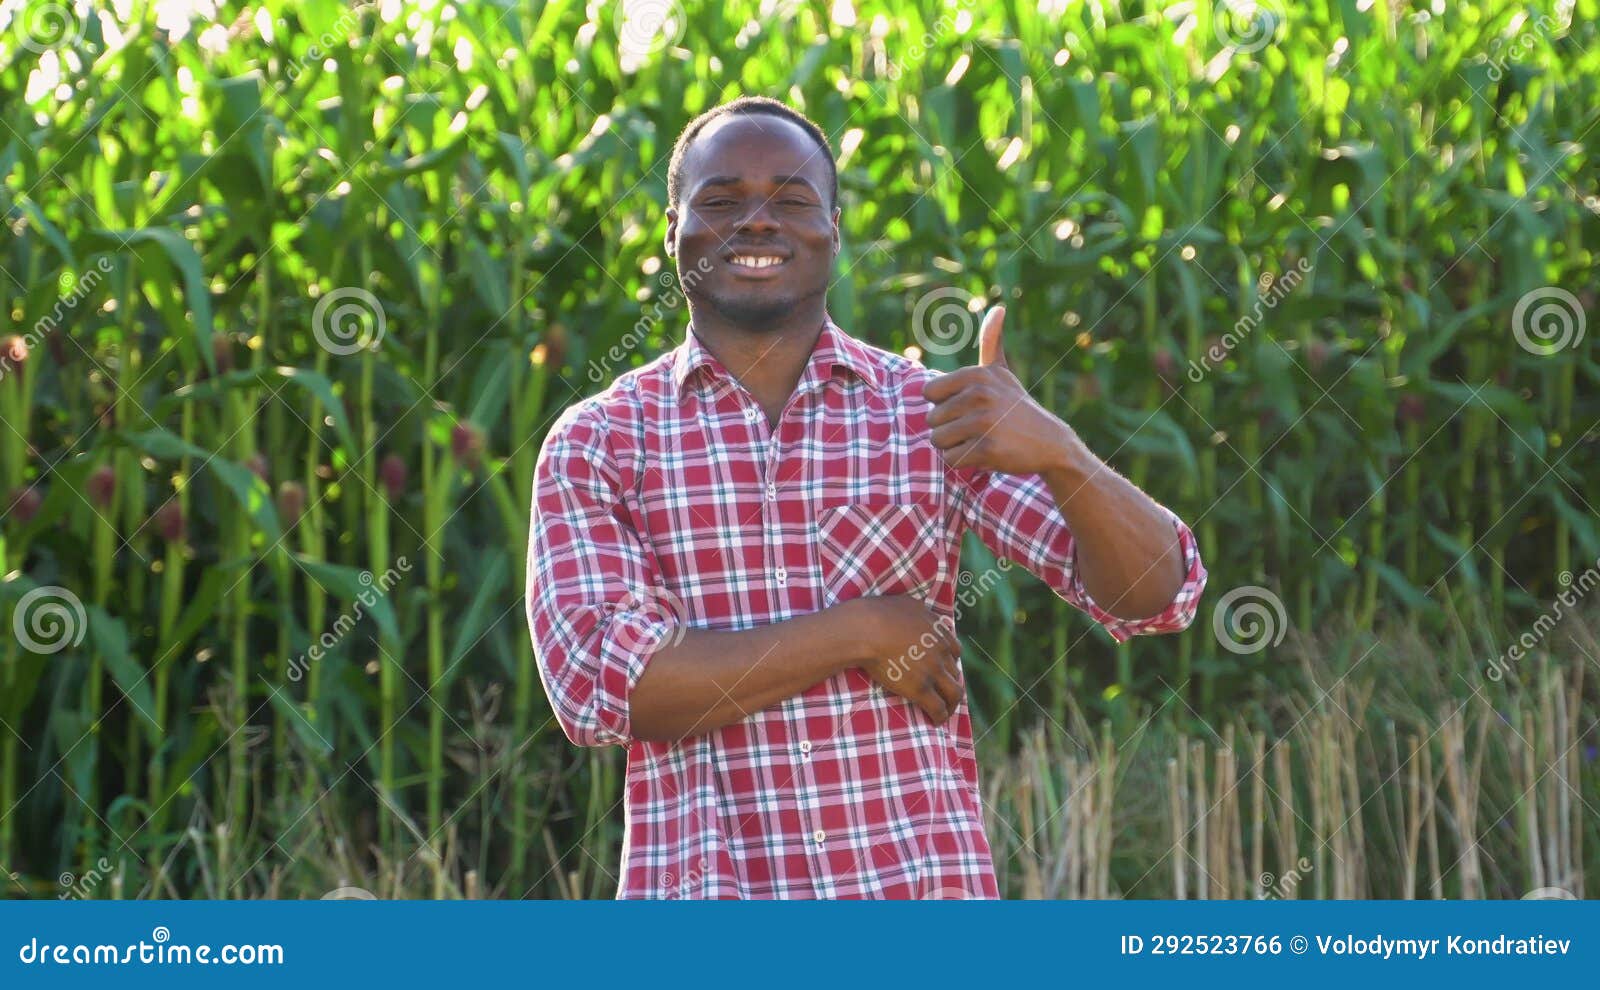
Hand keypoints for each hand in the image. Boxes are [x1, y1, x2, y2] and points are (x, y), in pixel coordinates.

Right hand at [847, 595, 963, 722]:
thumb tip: (921, 613)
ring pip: (954, 693)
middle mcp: (941, 652)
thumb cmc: (879, 613)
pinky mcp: (920, 689)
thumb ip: (920, 611)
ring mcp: (932, 671)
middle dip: (950, 682)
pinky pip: (938, 707)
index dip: (950, 661)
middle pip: (955, 672)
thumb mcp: (907, 603)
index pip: (955, 651)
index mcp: (939, 632)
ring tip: (946, 711)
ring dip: (952, 703)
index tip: (943, 668)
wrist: (867, 630)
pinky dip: (940, 716)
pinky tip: (936, 721)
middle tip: (943, 691)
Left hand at [922, 304, 1081, 473]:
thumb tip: (999, 307)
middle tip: (978, 427)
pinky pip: (951, 460)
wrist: (1050, 442)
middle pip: (931, 419)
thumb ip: (992, 342)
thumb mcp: (1002, 372)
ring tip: (980, 439)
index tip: (968, 406)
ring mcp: (984, 422)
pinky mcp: (988, 449)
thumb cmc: (1016, 406)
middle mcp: (980, 395)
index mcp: (977, 374)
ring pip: (937, 441)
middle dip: (950, 428)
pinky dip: (964, 462)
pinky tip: (985, 454)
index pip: (928, 393)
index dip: (944, 404)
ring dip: (955, 446)